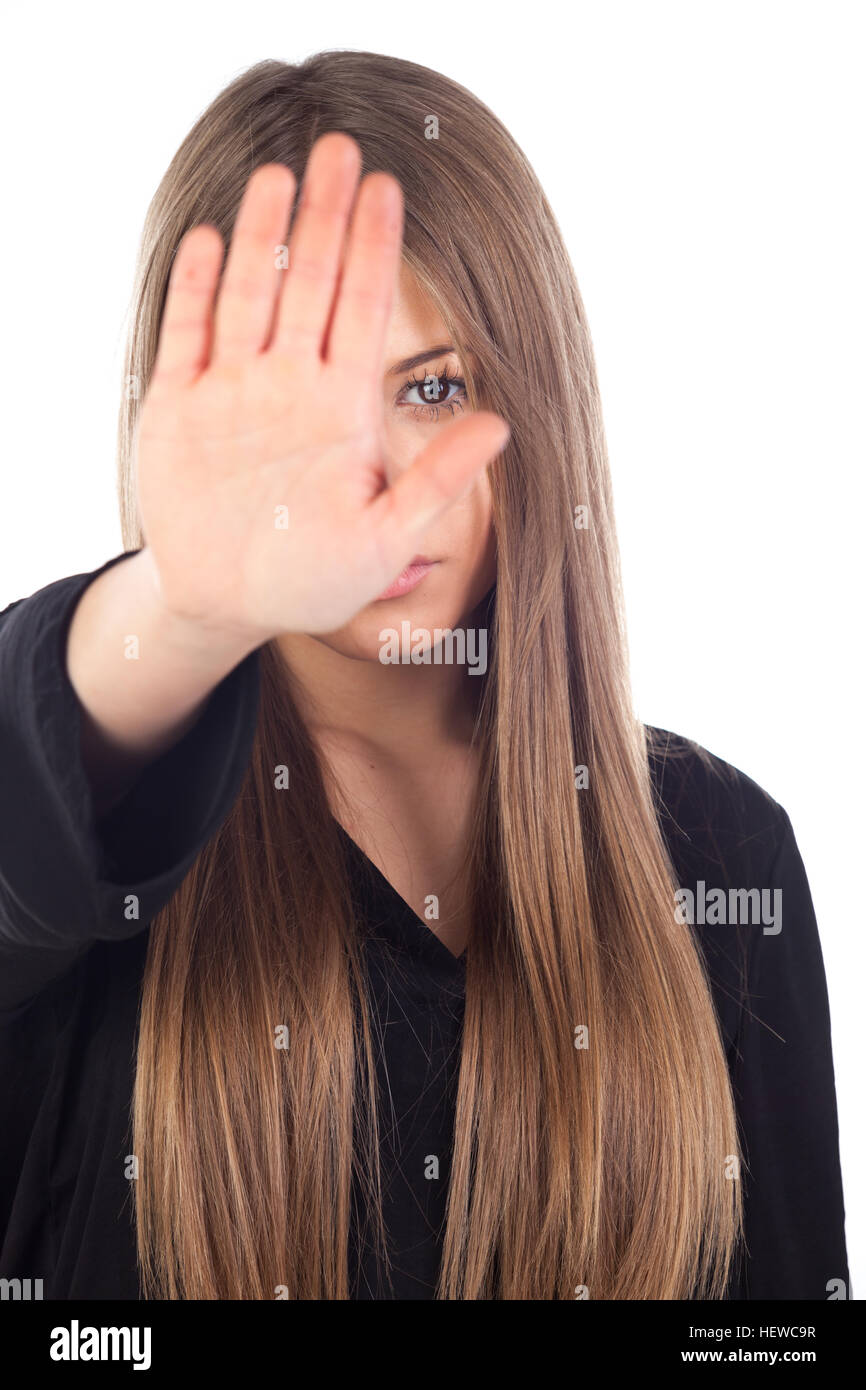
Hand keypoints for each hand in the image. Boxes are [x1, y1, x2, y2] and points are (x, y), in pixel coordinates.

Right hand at [134, 132, 509, 641]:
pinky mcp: (179, 406)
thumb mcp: (384, 539)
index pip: (361, 310)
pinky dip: (193, 289)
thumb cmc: (314, 580)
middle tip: (341, 145)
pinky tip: (208, 238)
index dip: (374, 250)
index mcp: (341, 408)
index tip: (390, 187)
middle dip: (326, 217)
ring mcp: (232, 390)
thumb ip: (435, 483)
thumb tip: (503, 425)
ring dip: (261, 237)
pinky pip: (186, 334)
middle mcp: (290, 385)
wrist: (230, 604)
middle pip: (309, 284)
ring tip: (280, 173)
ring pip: (248, 294)